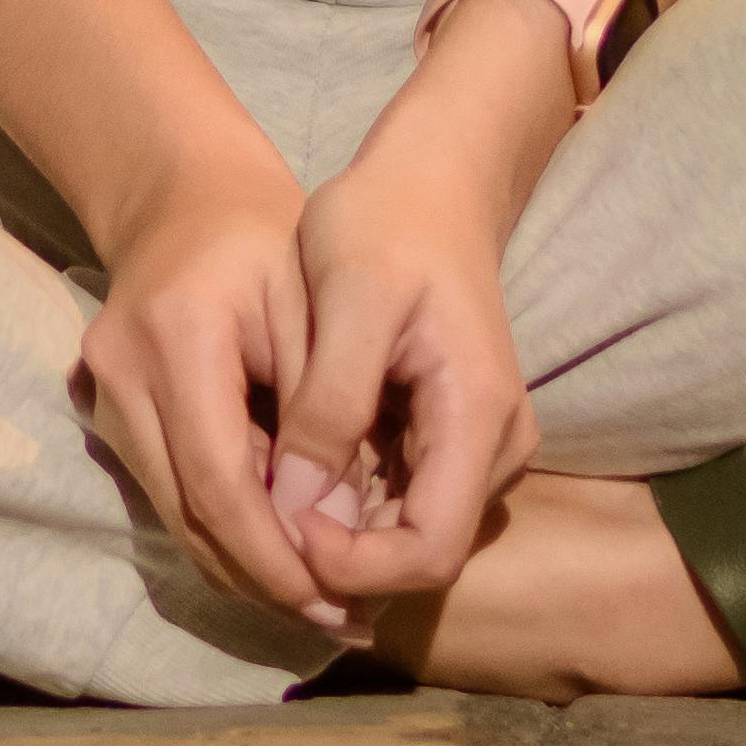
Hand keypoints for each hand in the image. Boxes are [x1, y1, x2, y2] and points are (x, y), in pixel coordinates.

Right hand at [68, 148, 336, 631]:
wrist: (186, 198)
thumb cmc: (270, 238)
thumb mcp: (314, 303)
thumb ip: (326, 412)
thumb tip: (342, 527)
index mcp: (175, 336)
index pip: (219, 479)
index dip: (274, 552)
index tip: (334, 598)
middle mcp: (120, 374)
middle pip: (188, 513)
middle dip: (263, 579)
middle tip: (339, 621)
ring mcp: (102, 396)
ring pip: (173, 516)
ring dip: (243, 568)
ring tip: (320, 604)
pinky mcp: (104, 412)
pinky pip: (168, 493)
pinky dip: (221, 533)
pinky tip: (277, 557)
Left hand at [276, 118, 539, 608]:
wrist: (430, 181)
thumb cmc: (386, 224)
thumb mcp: (350, 299)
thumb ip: (329, 406)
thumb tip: (294, 513)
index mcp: (478, 415)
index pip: (429, 552)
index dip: (352, 564)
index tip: (279, 525)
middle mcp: (494, 448)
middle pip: (418, 557)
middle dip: (335, 561)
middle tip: (252, 529)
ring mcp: (477, 447)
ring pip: (404, 536)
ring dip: (335, 536)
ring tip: (262, 501)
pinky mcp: (450, 438)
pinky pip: (398, 501)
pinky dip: (344, 506)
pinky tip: (287, 476)